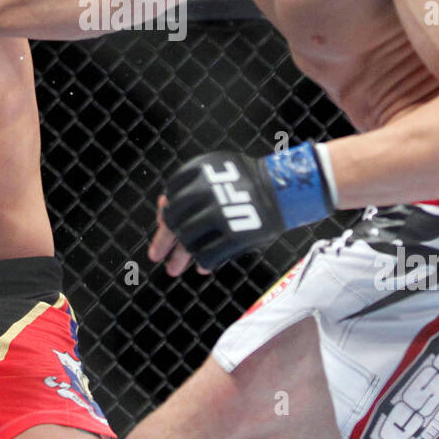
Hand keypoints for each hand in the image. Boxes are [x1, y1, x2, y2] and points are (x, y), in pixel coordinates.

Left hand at [152, 142, 333, 272]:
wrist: (282, 189)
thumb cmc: (245, 181)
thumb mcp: (214, 173)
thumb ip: (188, 189)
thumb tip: (161, 210)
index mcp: (198, 171)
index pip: (170, 198)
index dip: (163, 216)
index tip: (161, 227)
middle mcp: (206, 191)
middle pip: (175, 222)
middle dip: (163, 241)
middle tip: (156, 255)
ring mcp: (221, 214)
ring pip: (189, 241)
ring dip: (181, 255)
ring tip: (176, 266)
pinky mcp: (235, 234)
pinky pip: (209, 255)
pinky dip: (202, 262)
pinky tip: (201, 267)